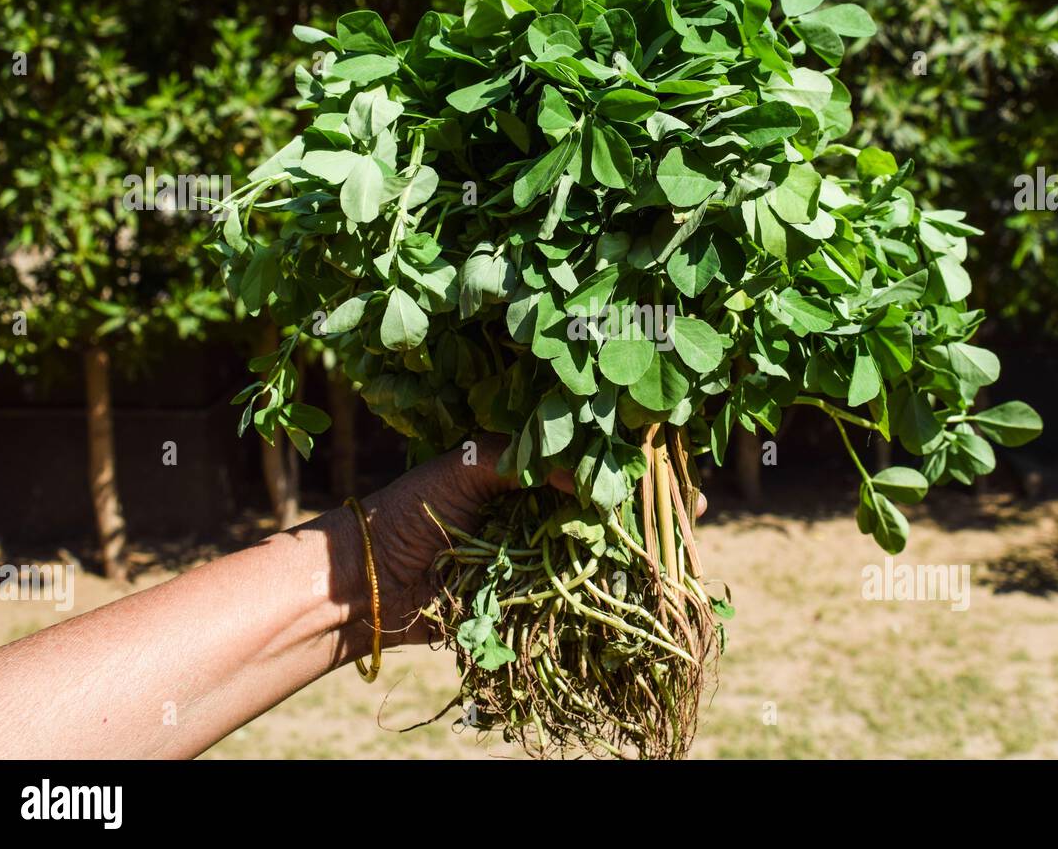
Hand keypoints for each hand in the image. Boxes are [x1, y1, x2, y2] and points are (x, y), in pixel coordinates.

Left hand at [351, 434, 705, 646]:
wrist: (365, 582)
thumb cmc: (409, 508)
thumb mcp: (466, 464)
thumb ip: (526, 459)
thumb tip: (590, 474)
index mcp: (522, 471)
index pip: (586, 457)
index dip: (626, 458)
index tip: (667, 456)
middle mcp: (535, 511)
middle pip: (603, 505)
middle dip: (647, 506)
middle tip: (692, 502)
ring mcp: (534, 557)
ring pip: (599, 550)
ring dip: (640, 549)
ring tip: (682, 542)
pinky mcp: (526, 600)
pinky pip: (575, 595)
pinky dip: (610, 592)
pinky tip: (645, 584)